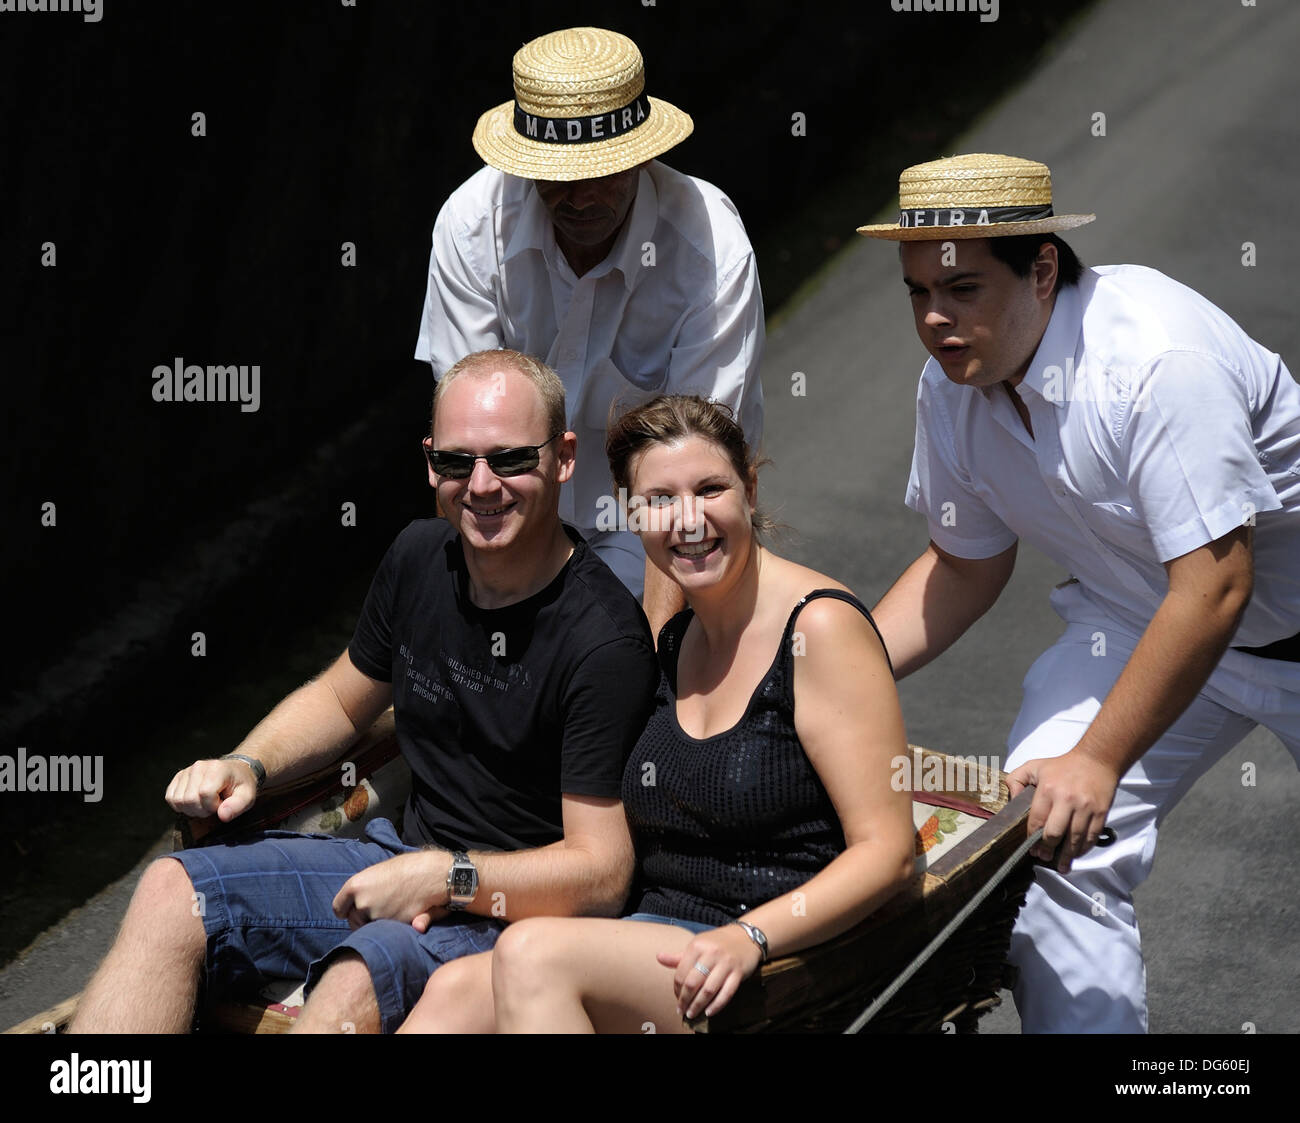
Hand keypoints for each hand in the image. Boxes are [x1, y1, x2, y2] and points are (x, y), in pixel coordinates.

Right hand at [166, 758, 258, 822]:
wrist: (235, 772)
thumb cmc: (240, 785)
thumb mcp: (247, 796)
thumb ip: (237, 806)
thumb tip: (222, 815)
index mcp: (217, 769)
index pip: (205, 794)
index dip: (213, 806)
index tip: (222, 804)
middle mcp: (199, 767)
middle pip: (189, 799)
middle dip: (202, 810)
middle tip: (214, 805)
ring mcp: (187, 771)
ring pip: (178, 800)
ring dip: (191, 809)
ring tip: (205, 804)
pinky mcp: (179, 777)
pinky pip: (170, 797)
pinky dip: (181, 805)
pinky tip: (195, 802)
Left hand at [332, 852, 449, 930]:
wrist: (436, 874)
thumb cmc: (411, 867)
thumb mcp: (383, 871)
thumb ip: (368, 888)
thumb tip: (361, 903)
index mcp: (355, 885)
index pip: (338, 908)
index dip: (347, 910)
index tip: (354, 910)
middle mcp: (362, 902)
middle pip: (353, 921)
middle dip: (363, 919)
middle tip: (380, 910)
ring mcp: (376, 916)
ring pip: (369, 928)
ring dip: (377, 924)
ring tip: (394, 910)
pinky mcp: (391, 927)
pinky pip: (385, 933)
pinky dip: (391, 929)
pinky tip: (402, 916)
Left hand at [657, 923, 762, 1020]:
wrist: (746, 936)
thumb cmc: (718, 943)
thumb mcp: (698, 945)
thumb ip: (679, 956)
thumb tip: (659, 958)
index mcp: (698, 946)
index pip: (682, 973)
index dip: (677, 989)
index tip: (676, 997)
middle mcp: (712, 954)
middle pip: (693, 983)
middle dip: (685, 1000)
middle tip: (681, 1010)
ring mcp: (726, 963)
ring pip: (709, 990)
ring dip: (699, 1005)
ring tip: (692, 1014)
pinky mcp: (739, 973)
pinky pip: (727, 993)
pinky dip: (717, 1005)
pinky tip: (709, 1012)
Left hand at [1007, 748, 1119, 872]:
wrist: (1097, 760)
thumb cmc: (1063, 766)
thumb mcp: (1033, 767)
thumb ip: (1015, 781)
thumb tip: (1012, 800)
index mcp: (1048, 789)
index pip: (1037, 821)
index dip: (1032, 838)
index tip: (1031, 848)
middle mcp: (1067, 800)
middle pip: (1055, 833)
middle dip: (1047, 850)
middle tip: (1044, 857)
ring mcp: (1085, 808)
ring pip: (1074, 839)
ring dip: (1067, 856)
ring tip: (1061, 865)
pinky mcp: (1101, 813)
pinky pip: (1091, 837)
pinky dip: (1083, 849)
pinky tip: (1076, 854)